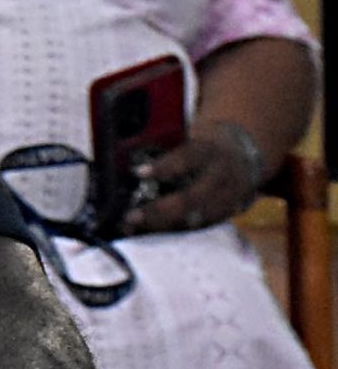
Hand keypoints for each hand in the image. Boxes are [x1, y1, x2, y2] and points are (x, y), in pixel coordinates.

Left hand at [121, 122, 263, 234]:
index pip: (186, 157)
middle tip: (130, 216)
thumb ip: (167, 147)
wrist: (246, 155)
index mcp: (209, 150)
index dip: (163, 166)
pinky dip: (177, 230)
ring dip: (165, 225)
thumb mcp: (190, 138)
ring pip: (198, 218)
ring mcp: (231, 198)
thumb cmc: (201, 147)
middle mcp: (223, 176)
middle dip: (160, 210)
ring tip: (134, 227)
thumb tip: (123, 156)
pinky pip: (203, 226)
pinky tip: (151, 231)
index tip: (138, 172)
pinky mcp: (231, 214)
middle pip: (192, 197)